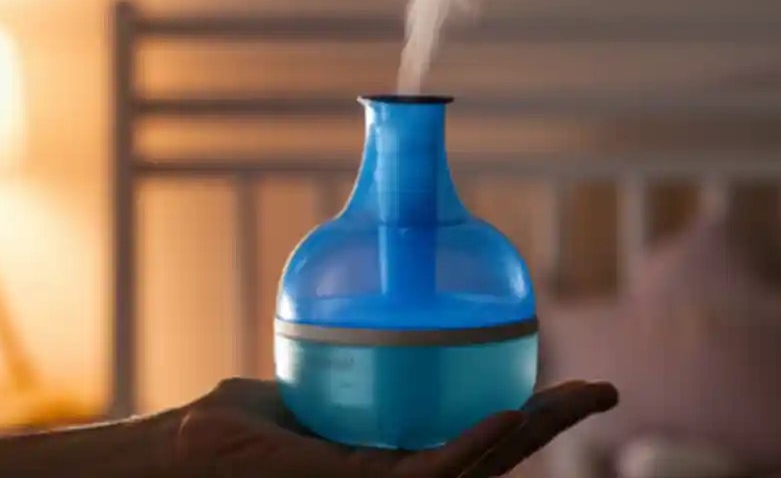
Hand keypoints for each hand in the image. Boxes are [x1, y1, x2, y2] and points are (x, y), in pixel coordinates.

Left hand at [172, 378, 618, 477]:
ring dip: (535, 434)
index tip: (562, 387)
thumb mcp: (285, 393)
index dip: (519, 424)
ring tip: (583, 395)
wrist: (178, 454)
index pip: (466, 447)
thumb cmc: (218, 432)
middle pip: (490, 463)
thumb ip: (324, 374)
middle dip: (550, 430)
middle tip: (602, 390)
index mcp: (383, 469)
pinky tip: (512, 415)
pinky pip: (436, 477)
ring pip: (478, 472)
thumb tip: (353, 318)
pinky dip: (479, 448)